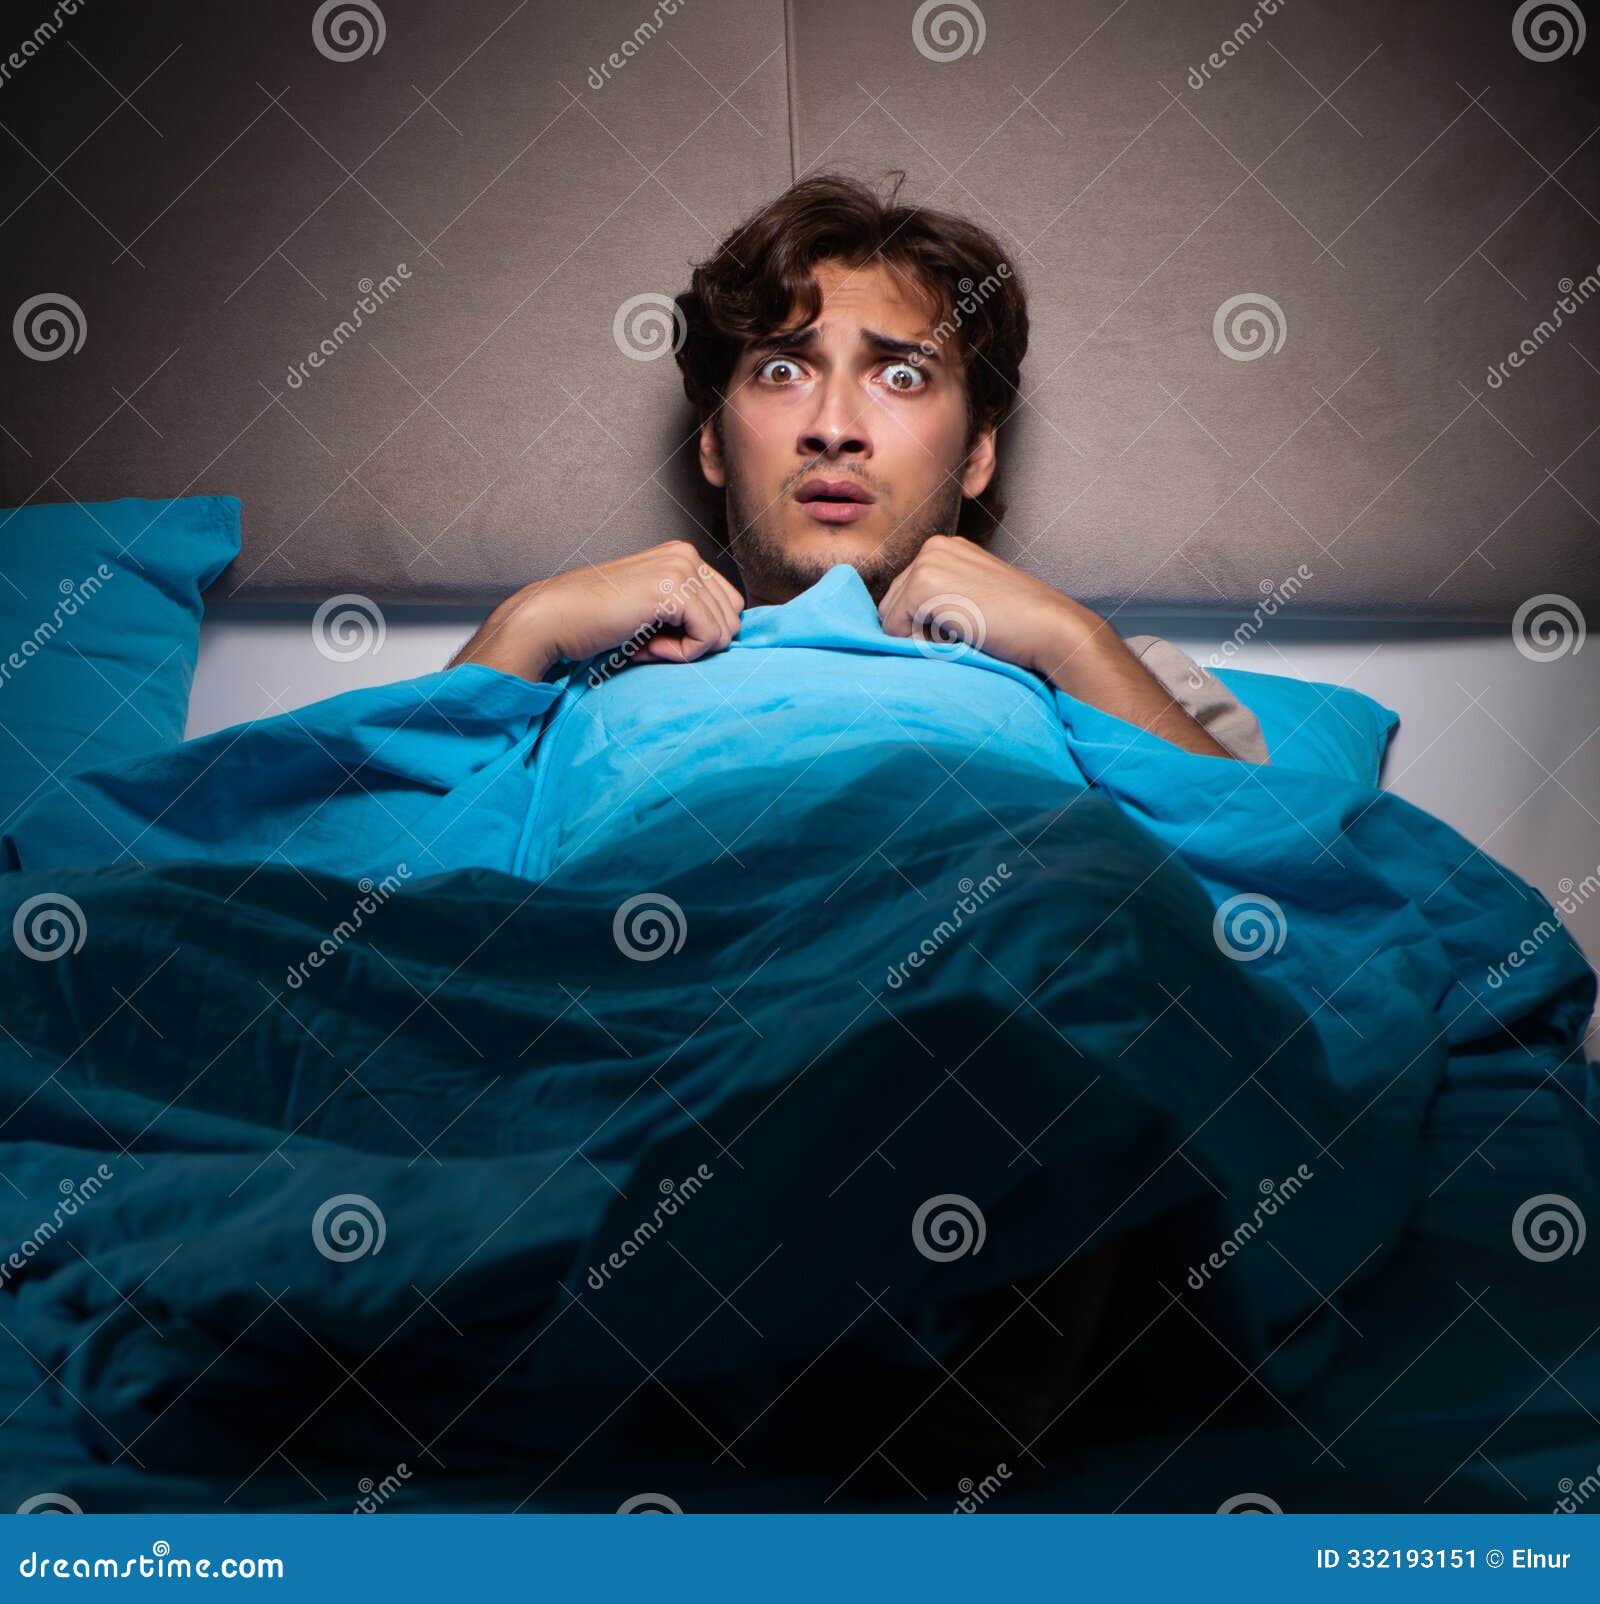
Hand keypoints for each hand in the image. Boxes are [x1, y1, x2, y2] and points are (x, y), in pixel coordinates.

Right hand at [451, 541, 743, 680]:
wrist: (554, 619)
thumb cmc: (597, 622)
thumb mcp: (653, 611)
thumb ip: (689, 612)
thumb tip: (732, 636)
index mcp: (683, 556)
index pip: (729, 606)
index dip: (698, 634)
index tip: (656, 637)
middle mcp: (686, 555)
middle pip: (733, 618)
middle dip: (697, 643)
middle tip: (651, 643)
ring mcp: (681, 568)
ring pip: (724, 631)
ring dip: (686, 650)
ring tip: (645, 643)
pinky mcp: (674, 589)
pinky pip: (709, 638)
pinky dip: (681, 655)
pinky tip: (645, 646)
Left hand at [876, 535, 1091, 678]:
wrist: (1050, 627)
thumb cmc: (1018, 624)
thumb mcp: (975, 598)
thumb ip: (942, 598)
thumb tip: (896, 623)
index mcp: (945, 548)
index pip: (904, 596)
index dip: (926, 623)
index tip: (967, 623)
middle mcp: (932, 547)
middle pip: (891, 605)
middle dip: (917, 629)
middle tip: (965, 630)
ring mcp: (927, 562)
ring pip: (890, 618)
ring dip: (919, 637)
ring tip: (962, 631)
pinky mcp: (923, 584)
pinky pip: (893, 630)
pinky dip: (918, 645)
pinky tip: (957, 634)